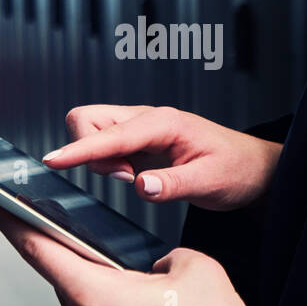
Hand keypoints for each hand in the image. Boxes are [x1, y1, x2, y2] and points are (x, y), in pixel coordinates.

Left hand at [0, 199, 257, 305]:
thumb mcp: (194, 267)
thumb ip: (163, 255)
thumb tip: (153, 269)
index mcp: (91, 295)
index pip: (36, 249)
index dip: (11, 222)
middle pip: (64, 274)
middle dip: (76, 252)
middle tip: (89, 230)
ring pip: (86, 300)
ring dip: (104, 283)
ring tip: (142, 276)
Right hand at [42, 105, 281, 209]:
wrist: (253, 169)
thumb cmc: (236, 169)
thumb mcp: (210, 182)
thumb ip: (173, 185)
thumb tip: (141, 186)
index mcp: (163, 123)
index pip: (109, 135)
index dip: (79, 149)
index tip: (53, 161)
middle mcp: (146, 120)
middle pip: (87, 119)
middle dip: (87, 149)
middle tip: (122, 176)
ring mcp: (138, 130)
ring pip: (90, 130)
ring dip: (97, 158)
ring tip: (132, 177)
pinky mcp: (135, 142)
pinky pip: (101, 144)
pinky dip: (105, 162)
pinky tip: (133, 175)